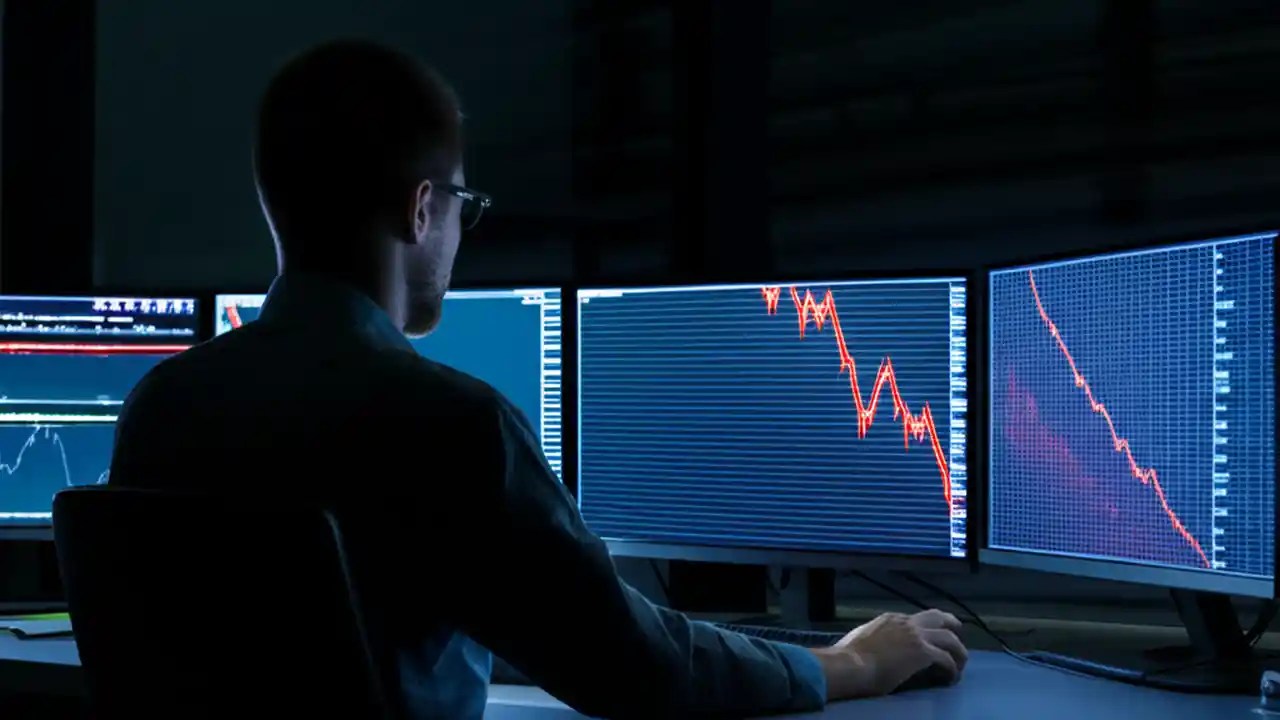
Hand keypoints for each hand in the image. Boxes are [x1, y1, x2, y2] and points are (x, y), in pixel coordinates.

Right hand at [810, 609, 967, 698]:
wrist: (850, 663)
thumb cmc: (849, 655)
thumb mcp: (861, 636)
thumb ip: (872, 635)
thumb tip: (871, 642)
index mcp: (892, 619)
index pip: (918, 619)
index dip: (928, 629)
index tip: (931, 639)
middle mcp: (907, 622)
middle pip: (939, 617)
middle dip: (952, 625)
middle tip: (958, 637)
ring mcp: (916, 636)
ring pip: (950, 638)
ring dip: (958, 652)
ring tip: (959, 665)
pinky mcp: (923, 652)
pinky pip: (946, 659)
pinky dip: (952, 669)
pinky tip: (951, 678)